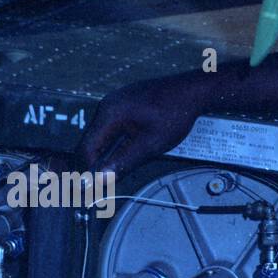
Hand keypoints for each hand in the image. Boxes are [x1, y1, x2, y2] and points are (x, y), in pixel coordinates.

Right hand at [78, 73, 209, 176]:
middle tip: (103, 183)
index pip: (86, 148)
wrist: (191, 90)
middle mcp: (107, 106)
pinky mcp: (122, 105)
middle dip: (95, 163)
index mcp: (109, 114)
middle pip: (89, 141)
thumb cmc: (175, 112)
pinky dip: (112, 142)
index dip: (89, 170)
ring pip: (99, 135)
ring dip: (104, 154)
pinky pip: (109, 127)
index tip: (94, 186)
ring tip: (113, 171)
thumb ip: (123, 163)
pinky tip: (123, 152)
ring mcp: (114, 103)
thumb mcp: (149, 145)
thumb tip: (101, 179)